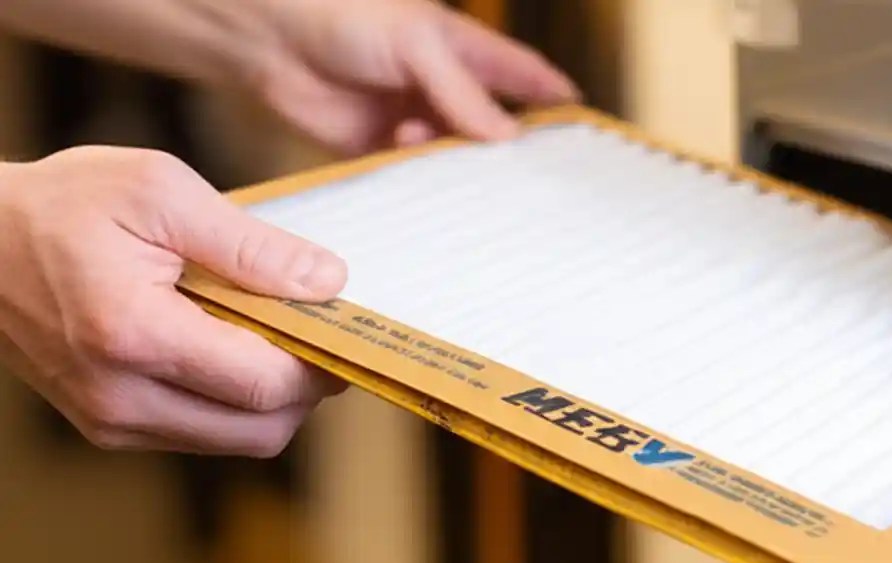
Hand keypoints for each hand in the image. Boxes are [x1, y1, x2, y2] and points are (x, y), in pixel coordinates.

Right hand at [0, 148, 348, 455]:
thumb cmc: (60, 206)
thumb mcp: (160, 191)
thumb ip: (250, 245)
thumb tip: (327, 283)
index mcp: (134, 335)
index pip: (265, 385)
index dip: (321, 364)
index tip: (344, 328)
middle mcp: (120, 395)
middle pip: (262, 430)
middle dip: (306, 388)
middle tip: (318, 333)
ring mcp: (110, 420)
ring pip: (237, 441)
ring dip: (273, 400)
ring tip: (275, 336)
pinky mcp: (107, 426)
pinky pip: (202, 433)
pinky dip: (234, 403)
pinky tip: (232, 349)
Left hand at [239, 0, 579, 154]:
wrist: (268, 36)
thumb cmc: (344, 14)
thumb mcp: (418, 44)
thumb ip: (462, 91)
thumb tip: (506, 137)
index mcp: (463, 49)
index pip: (522, 77)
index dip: (554, 100)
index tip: (586, 131)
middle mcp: (442, 88)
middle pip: (491, 128)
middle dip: (508, 152)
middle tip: (531, 180)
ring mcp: (412, 119)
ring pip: (453, 156)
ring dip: (456, 166)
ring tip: (445, 157)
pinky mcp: (378, 150)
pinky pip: (411, 174)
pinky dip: (418, 179)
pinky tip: (413, 167)